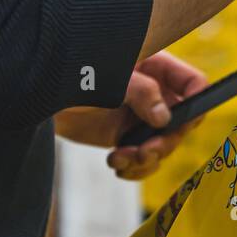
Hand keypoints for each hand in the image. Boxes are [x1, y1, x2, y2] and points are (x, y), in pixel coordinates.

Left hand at [53, 52, 209, 179]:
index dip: (197, 102)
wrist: (39, 96)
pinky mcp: (126, 136)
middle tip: (143, 152)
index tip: (179, 124)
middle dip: (164, 142)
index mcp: (158, 68)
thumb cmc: (75, 73)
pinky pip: (144, 159)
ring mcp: (141, 116)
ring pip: (164, 145)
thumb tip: (166, 117)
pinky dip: (135, 168)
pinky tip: (116, 164)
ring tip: (120, 159)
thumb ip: (141, 92)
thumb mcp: (110, 79)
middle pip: (182, 122)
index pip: (193, 83)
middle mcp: (155, 93)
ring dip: (147, 159)